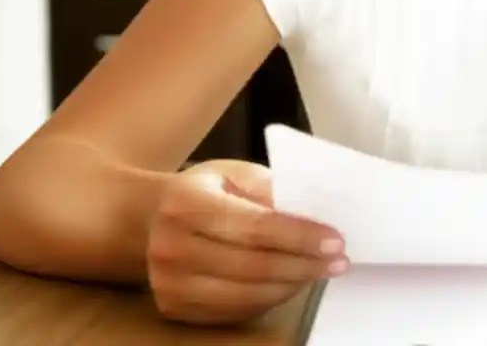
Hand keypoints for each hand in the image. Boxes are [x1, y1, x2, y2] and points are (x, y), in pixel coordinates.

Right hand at [146, 160, 346, 324]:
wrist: (147, 220)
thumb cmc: (202, 193)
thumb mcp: (233, 174)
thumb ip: (270, 189)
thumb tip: (315, 213)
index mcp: (187, 204)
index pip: (255, 226)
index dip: (300, 236)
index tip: (336, 240)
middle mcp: (171, 247)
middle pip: (254, 266)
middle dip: (304, 264)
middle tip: (339, 260)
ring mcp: (169, 283)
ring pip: (247, 294)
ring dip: (293, 285)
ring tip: (319, 270)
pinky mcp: (175, 308)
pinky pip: (235, 311)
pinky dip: (270, 298)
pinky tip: (290, 282)